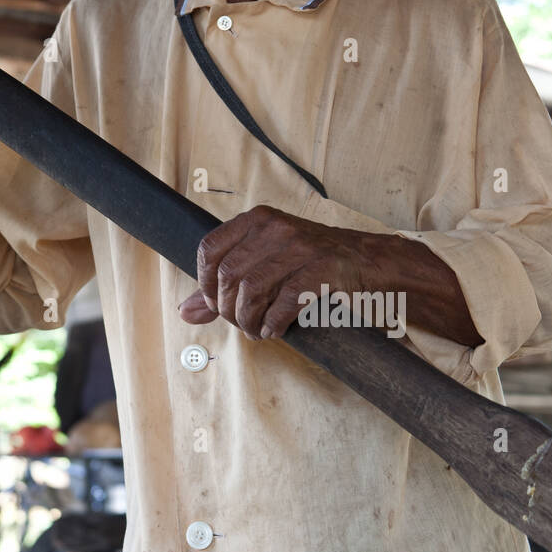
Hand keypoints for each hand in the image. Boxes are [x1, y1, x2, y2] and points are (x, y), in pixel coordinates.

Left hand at [178, 205, 372, 339]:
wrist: (367, 261)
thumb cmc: (313, 262)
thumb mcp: (266, 262)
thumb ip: (224, 285)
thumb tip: (185, 312)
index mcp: (258, 220)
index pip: (209, 250)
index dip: (205, 284)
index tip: (218, 305)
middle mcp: (276, 227)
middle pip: (229, 276)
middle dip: (229, 310)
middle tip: (241, 324)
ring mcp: (300, 247)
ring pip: (252, 291)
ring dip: (249, 321)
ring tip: (257, 330)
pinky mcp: (321, 269)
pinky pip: (284, 303)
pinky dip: (273, 324)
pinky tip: (275, 330)